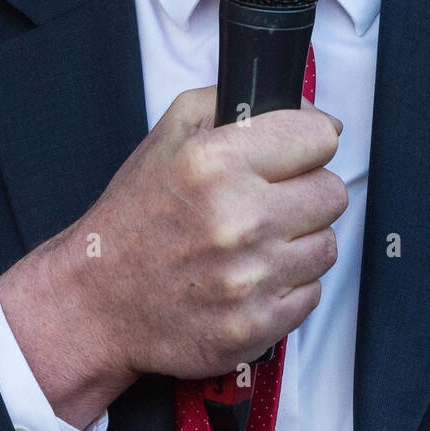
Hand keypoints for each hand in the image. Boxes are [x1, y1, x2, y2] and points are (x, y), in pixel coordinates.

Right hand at [0, 86, 345, 427]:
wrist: (97, 300)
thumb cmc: (136, 214)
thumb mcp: (172, 132)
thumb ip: (239, 103)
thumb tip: (316, 116)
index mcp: (216, 163)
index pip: (319, 137)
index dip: (308, 141)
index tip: (295, 152)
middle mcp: (238, 220)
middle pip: (332, 193)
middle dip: (307, 190)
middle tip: (271, 199)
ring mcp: (249, 279)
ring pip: (328, 245)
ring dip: (299, 240)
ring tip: (257, 240)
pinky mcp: (256, 327)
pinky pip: (311, 294)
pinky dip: (287, 285)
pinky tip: (251, 275)